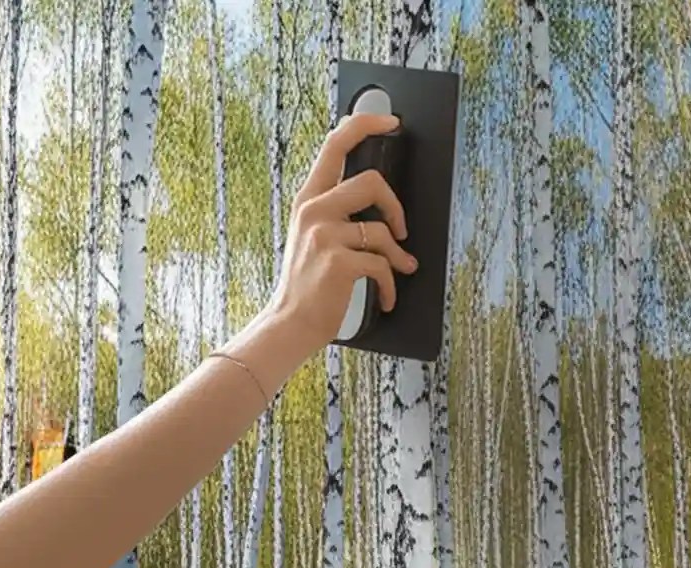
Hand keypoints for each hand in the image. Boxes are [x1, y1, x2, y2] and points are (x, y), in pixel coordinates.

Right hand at [265, 112, 416, 351]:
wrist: (290, 322)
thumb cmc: (306, 283)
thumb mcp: (311, 236)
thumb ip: (335, 210)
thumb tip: (376, 195)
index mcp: (307, 199)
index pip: (334, 145)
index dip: (364, 124)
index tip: (389, 121)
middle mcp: (313, 211)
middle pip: (372, 181)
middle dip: (396, 208)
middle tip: (400, 230)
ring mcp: (324, 236)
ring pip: (382, 229)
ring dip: (396, 255)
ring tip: (397, 269)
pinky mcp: (338, 262)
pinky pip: (383, 264)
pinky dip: (390, 284)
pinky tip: (386, 296)